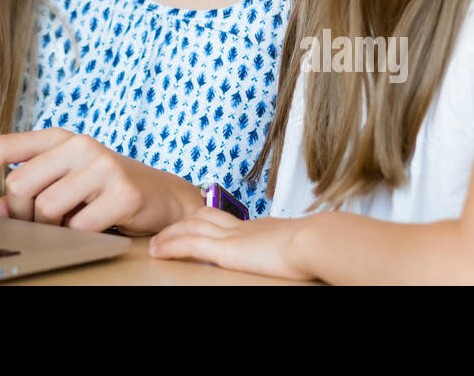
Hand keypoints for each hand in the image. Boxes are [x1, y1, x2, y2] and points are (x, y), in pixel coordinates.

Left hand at [0, 128, 202, 235]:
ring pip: (46, 208)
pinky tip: (94, 226)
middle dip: (20, 214)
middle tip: (39, 223)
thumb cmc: (105, 189)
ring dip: (52, 227)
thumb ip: (21, 195)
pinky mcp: (122, 192)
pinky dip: (79, 234)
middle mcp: (79, 144)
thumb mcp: (62, 183)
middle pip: (19, 185)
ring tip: (72, 222)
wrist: (164, 197)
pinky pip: (78, 225)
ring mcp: (102, 166)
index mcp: (59, 138)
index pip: (4, 145)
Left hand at [149, 206, 312, 279]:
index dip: (208, 220)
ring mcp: (233, 235)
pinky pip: (190, 244)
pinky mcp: (226, 249)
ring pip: (191, 226)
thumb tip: (301, 256)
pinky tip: (157, 250)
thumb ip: (292, 248)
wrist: (317, 242)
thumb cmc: (318, 248)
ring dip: (170, 233)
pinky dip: (171, 245)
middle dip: (183, 221)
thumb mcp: (302, 247)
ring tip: (155, 242)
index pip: (226, 219)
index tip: (197, 224)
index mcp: (261, 227)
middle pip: (203, 216)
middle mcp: (243, 226)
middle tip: (166, 229)